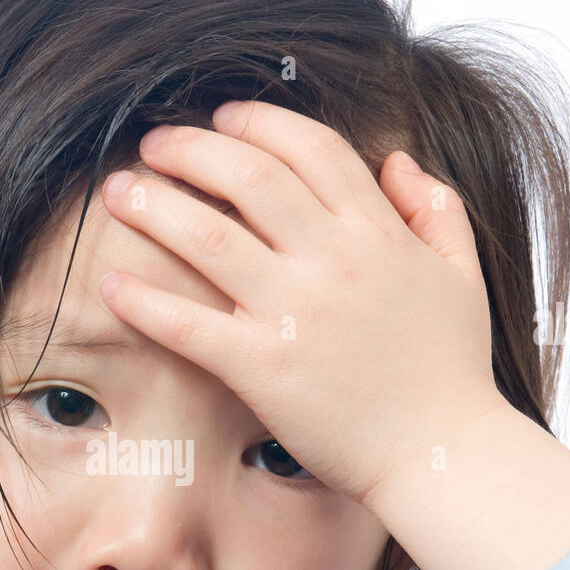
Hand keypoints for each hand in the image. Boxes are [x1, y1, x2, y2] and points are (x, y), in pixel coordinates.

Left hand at [99, 99, 504, 509]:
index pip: (310, 149)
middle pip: (249, 177)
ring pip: (208, 238)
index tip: (222, 116)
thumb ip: (436, 209)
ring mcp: (294, 314)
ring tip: (117, 193)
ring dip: (154, 207)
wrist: (442, 453)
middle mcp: (333, 262)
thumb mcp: (463, 274)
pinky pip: (188, 324)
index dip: (259, 122)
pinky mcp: (262, 368)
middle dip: (192, 150)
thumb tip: (397, 161)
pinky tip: (107, 284)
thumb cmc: (451, 371)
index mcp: (378, 233)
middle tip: (153, 144)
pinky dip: (143, 301)